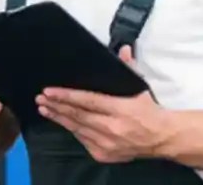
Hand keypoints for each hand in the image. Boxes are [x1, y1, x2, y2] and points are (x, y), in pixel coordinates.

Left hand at [35, 46, 171, 163]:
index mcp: (121, 109)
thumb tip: (123, 48)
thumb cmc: (148, 111)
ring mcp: (107, 144)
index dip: (67, 96)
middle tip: (40, 98)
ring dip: (59, 118)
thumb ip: (129, 68)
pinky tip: (62, 121)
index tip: (50, 91)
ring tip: (45, 109)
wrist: (161, 138)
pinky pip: (83, 141)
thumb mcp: (140, 87)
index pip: (88, 101)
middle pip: (78, 116)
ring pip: (77, 129)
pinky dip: (72, 130)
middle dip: (57, 106)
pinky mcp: (104, 154)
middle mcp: (112, 128)